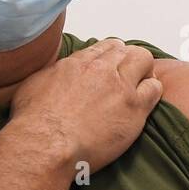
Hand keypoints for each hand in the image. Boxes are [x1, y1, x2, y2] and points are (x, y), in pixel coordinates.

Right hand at [10, 38, 163, 171]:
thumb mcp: (34, 85)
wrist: (46, 142)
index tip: (112, 66)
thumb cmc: (33, 121)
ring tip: (140, 87)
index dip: (112, 55)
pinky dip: (152, 91)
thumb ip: (51, 75)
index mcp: (78, 63)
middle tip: (129, 77)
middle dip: (130, 60)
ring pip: (144, 61)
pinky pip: (154, 88)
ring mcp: (120, 87)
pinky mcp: (134, 108)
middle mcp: (102, 69)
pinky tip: (145, 102)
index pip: (105, 47)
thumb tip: (54, 76)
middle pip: (127, 50)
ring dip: (144, 72)